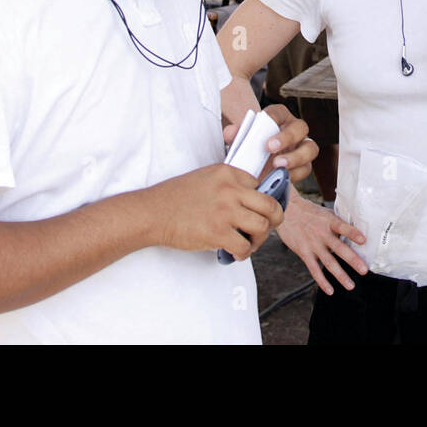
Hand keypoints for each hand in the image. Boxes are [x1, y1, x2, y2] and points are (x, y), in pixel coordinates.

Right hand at [143, 163, 284, 260]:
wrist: (151, 212)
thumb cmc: (174, 198)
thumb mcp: (205, 178)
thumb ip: (227, 185)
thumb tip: (249, 201)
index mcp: (227, 172)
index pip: (260, 184)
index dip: (263, 199)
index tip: (260, 210)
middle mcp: (230, 190)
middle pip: (270, 205)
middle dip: (275, 219)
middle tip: (268, 227)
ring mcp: (225, 211)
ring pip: (263, 227)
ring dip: (260, 239)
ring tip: (250, 242)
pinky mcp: (218, 233)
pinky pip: (245, 247)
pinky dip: (244, 254)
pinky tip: (236, 253)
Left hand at [222, 105, 317, 184]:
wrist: (255, 169)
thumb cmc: (250, 149)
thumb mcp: (240, 141)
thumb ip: (235, 135)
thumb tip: (230, 132)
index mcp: (278, 118)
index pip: (278, 112)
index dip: (273, 117)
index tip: (262, 125)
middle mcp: (294, 130)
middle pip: (300, 127)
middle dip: (287, 137)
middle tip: (270, 148)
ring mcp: (302, 147)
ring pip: (310, 148)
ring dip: (295, 157)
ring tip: (278, 166)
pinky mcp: (304, 165)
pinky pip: (306, 168)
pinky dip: (295, 174)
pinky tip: (282, 178)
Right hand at [277, 198, 367, 294]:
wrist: (286, 211)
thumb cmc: (309, 212)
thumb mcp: (326, 212)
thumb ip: (339, 222)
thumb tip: (358, 228)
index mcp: (330, 221)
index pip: (343, 227)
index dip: (353, 233)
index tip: (363, 240)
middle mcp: (322, 234)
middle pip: (339, 248)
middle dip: (352, 260)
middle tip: (364, 270)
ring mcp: (313, 244)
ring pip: (328, 262)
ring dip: (340, 275)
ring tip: (350, 285)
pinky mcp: (304, 253)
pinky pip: (314, 270)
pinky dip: (322, 281)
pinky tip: (330, 290)